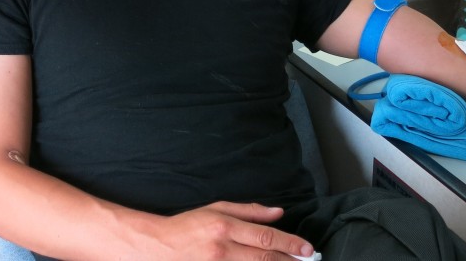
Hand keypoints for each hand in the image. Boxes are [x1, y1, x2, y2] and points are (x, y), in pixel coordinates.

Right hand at [144, 201, 314, 260]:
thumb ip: (249, 212)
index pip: (265, 236)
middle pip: (264, 258)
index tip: (307, 249)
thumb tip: (278, 212)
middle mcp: (222, 249)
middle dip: (290, 260)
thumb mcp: (217, 209)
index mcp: (224, 226)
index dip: (290, 243)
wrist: (158, 246)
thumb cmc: (188, 225)